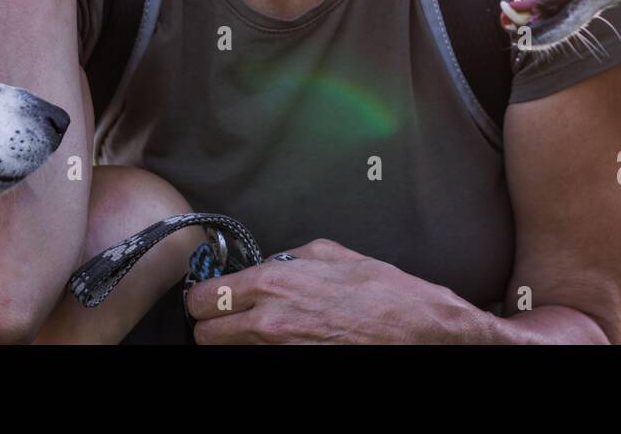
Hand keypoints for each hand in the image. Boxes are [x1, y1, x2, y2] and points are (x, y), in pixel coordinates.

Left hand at [184, 238, 482, 343]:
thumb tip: (270, 263)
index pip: (203, 298)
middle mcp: (268, 320)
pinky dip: (260, 353)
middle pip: (204, 334)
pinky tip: (280, 342)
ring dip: (235, 342)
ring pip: (227, 352)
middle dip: (213, 326)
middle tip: (229, 318)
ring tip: (257, 331)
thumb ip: (290, 257)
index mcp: (274, 282)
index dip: (204, 298)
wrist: (417, 330)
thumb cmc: (383, 293)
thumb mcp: (332, 253)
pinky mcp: (292, 366)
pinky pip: (258, 362)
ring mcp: (279, 351)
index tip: (212, 298)